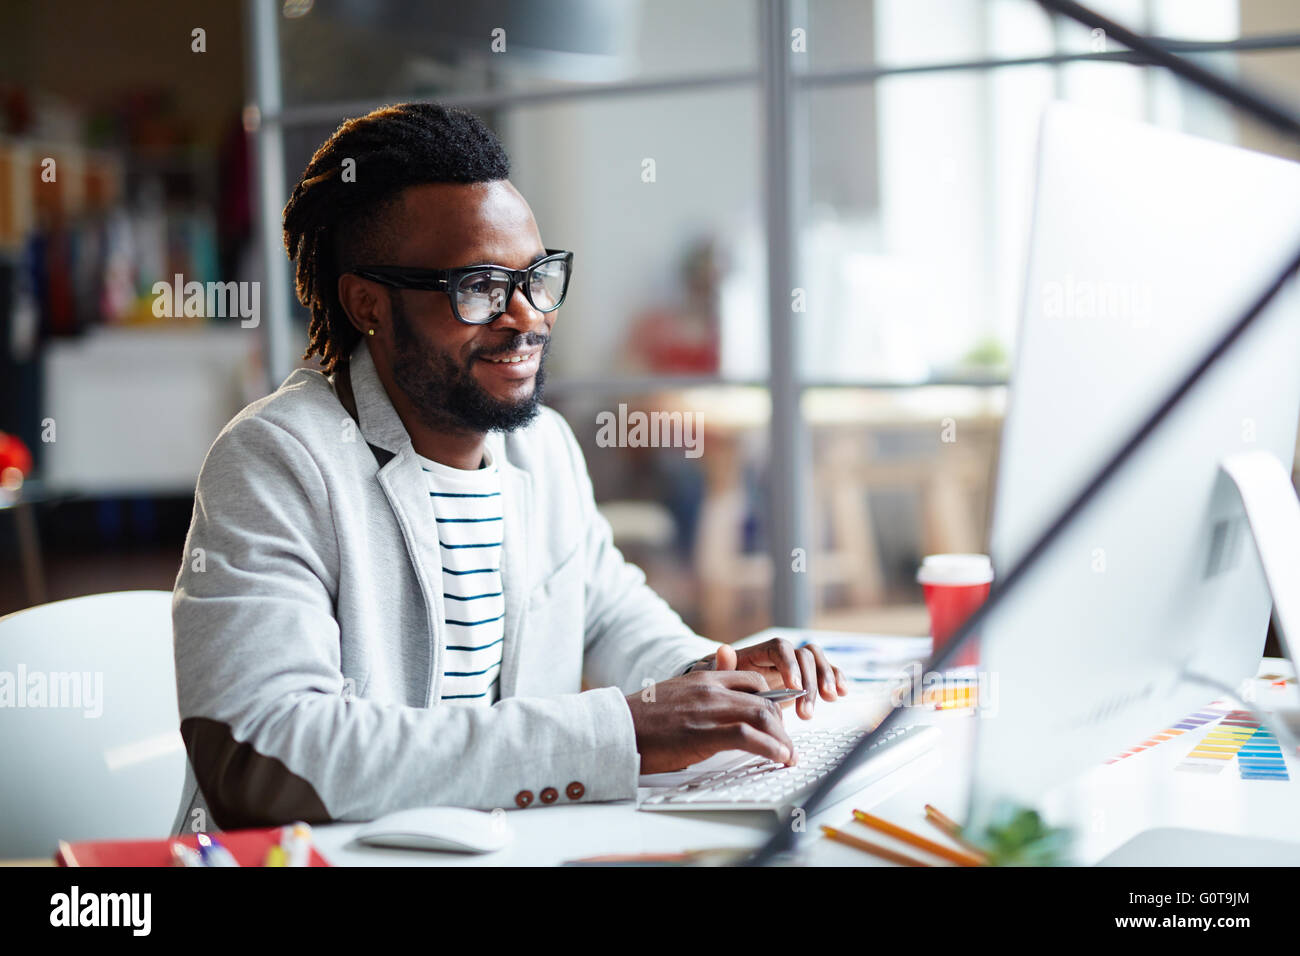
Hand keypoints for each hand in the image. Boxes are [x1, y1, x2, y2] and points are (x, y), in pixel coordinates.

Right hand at [625, 670, 797, 773]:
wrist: (617, 728)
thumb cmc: (643, 717)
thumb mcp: (676, 690)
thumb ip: (702, 685)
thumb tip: (722, 675)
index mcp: (704, 677)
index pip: (753, 682)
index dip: (771, 702)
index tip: (777, 721)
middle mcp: (711, 689)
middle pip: (765, 700)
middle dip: (782, 725)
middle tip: (787, 744)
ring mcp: (708, 709)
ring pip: (763, 715)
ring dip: (783, 740)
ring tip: (788, 756)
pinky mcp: (703, 733)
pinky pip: (748, 736)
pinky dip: (771, 748)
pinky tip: (779, 758)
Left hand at [710, 638, 847, 720]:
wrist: (726, 693)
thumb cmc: (720, 685)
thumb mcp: (715, 679)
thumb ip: (721, 668)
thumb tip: (724, 649)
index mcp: (758, 652)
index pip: (779, 647)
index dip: (790, 665)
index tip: (793, 687)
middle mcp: (779, 655)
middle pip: (802, 656)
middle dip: (809, 682)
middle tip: (806, 712)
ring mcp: (794, 666)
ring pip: (817, 661)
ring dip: (826, 679)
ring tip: (830, 700)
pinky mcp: (805, 679)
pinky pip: (826, 672)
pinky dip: (836, 678)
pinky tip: (842, 692)